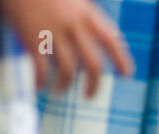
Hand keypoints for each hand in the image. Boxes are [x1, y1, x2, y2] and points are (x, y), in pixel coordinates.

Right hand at [0, 0, 133, 95]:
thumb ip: (82, 17)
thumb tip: (93, 42)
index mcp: (85, 13)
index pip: (111, 39)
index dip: (121, 59)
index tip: (127, 75)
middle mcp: (72, 24)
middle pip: (92, 64)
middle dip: (93, 85)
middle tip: (88, 96)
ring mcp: (52, 33)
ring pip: (67, 71)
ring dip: (63, 86)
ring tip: (58, 91)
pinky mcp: (31, 39)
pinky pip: (41, 69)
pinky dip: (40, 82)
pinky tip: (38, 87)